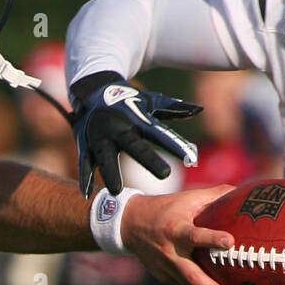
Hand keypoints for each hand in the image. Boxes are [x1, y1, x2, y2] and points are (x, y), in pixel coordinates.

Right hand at [71, 71, 200, 195]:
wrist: (91, 89)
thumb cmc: (128, 99)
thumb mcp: (150, 100)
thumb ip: (174, 109)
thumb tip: (199, 110)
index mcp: (137, 118)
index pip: (160, 133)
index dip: (176, 146)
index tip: (192, 158)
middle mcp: (118, 127)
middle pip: (134, 145)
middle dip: (149, 159)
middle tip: (165, 174)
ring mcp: (99, 136)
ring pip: (105, 156)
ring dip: (111, 173)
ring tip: (117, 192)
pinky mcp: (84, 144)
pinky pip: (84, 162)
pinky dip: (84, 178)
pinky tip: (86, 195)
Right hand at [120, 186, 237, 284]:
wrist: (129, 224)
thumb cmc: (165, 208)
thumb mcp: (187, 197)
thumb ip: (215, 196)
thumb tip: (244, 193)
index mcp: (176, 230)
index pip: (195, 236)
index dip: (212, 239)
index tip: (230, 243)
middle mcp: (170, 252)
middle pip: (192, 277)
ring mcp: (165, 267)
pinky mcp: (163, 276)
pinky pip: (184, 283)